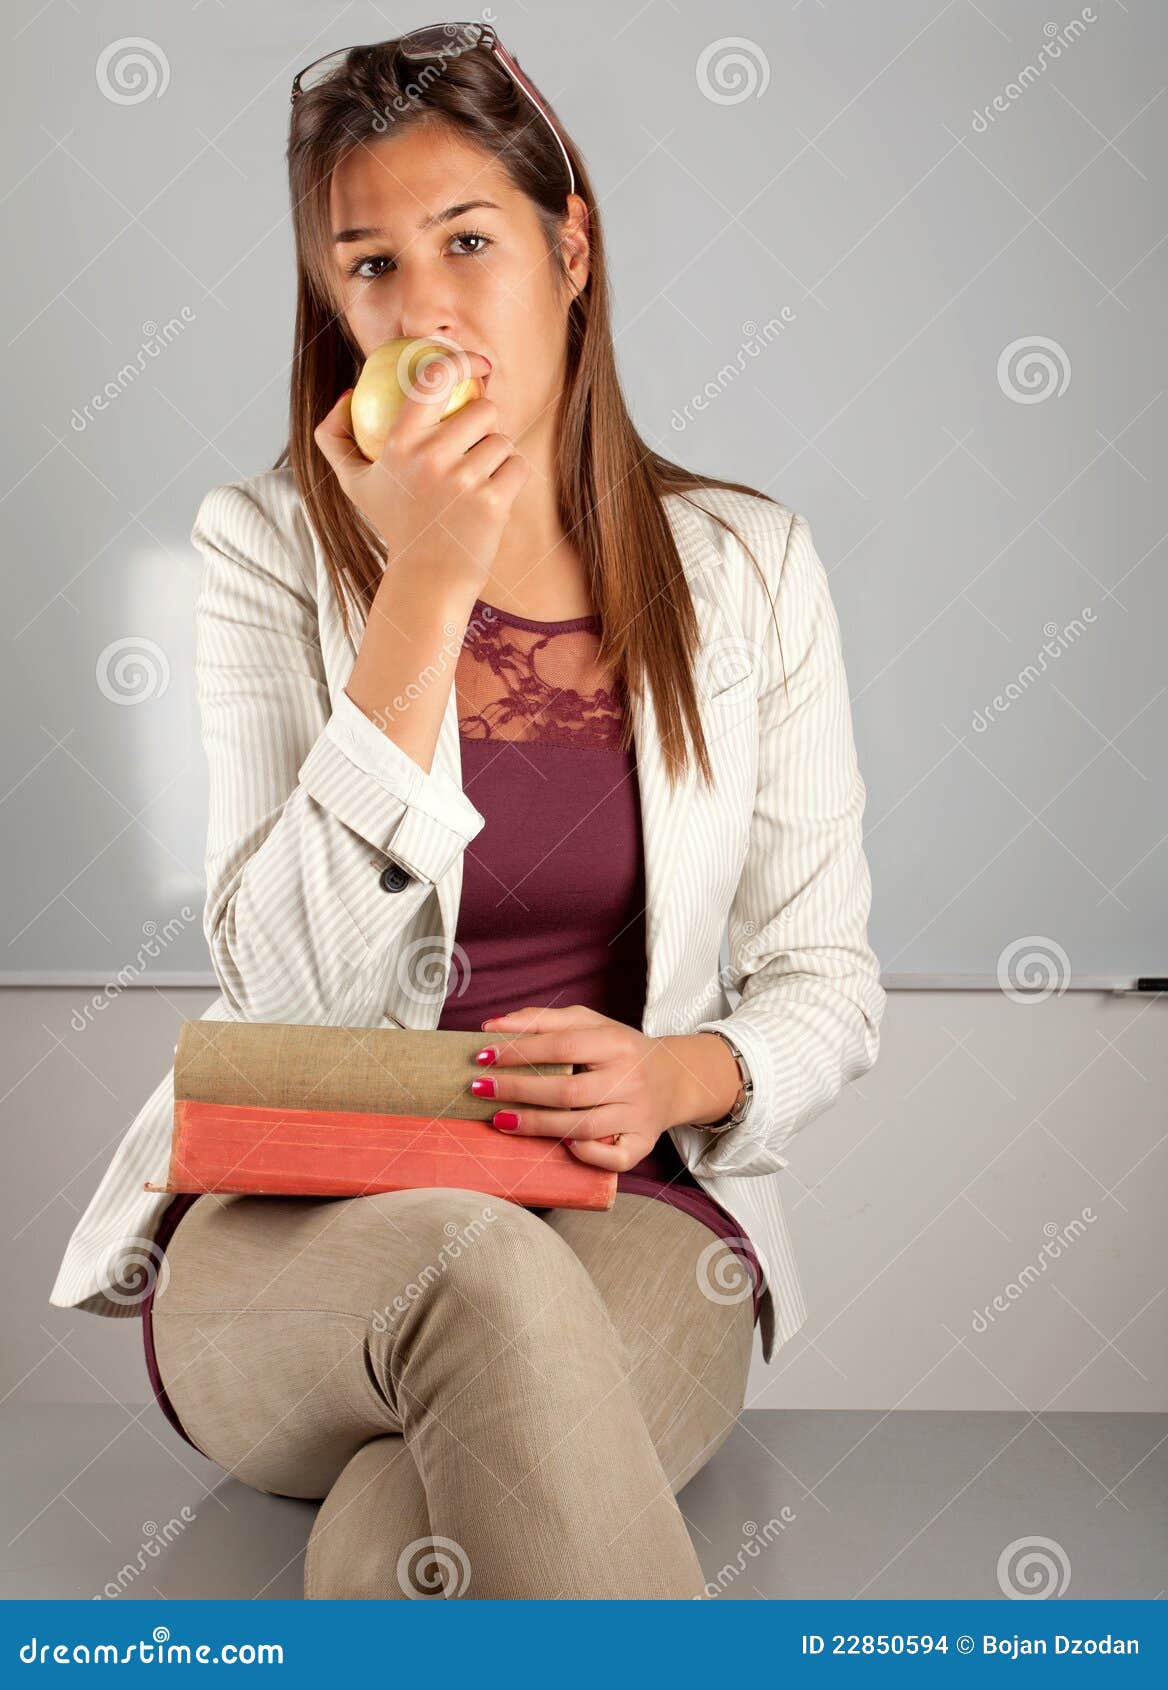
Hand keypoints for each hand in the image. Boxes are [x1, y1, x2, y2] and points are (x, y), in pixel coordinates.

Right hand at [313, 347, 529, 594]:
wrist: (427, 580)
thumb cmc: (395, 526)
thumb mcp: (354, 484)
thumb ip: (335, 438)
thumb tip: (348, 394)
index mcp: (399, 443)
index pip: (433, 379)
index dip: (460, 360)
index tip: (476, 363)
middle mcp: (430, 458)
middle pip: (484, 409)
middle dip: (486, 423)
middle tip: (473, 449)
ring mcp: (463, 481)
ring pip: (503, 440)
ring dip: (496, 457)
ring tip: (476, 483)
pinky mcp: (493, 503)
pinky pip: (518, 466)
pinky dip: (511, 479)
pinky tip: (492, 498)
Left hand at [471, 1005, 685, 1170]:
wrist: (674, 1079)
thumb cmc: (619, 1050)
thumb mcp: (589, 1024)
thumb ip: (541, 1020)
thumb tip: (491, 1026)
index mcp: (617, 1043)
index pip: (562, 1046)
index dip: (519, 1052)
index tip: (483, 1057)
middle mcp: (630, 1079)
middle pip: (567, 1091)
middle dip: (518, 1090)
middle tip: (480, 1089)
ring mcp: (637, 1115)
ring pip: (581, 1128)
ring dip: (535, 1126)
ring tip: (500, 1119)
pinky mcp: (642, 1145)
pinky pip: (610, 1158)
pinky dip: (584, 1154)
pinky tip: (558, 1145)